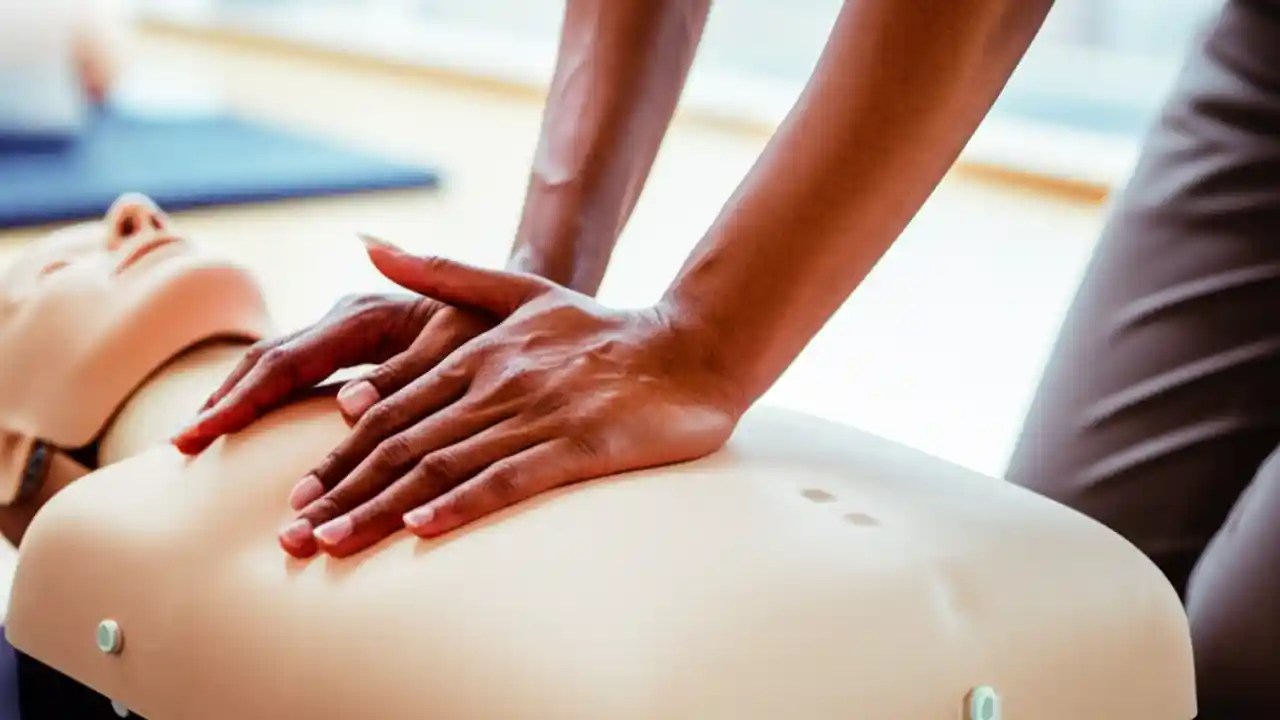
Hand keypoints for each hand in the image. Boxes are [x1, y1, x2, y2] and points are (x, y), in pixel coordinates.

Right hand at [171, 284, 491, 454]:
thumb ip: (411, 372)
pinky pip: (294, 379)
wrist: (519, 316)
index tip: (204, 432)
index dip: (244, 399)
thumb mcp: (464, 347)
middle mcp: (346, 320)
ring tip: (194, 447)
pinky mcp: (353, 356)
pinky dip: (261, 405)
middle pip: (269, 361)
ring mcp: (346, 337)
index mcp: (366, 315)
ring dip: (235, 405)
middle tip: (181, 449)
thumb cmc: (498, 334)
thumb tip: (348, 403)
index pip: (288, 359)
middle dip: (225, 404)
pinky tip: (236, 433)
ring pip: (274, 368)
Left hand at [279, 237, 744, 557]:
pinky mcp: (578, 447)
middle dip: (343, 493)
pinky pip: (510, 479)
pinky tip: (421, 528)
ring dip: (381, 508)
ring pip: (444, 466)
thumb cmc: (602, 329)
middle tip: (291, 535)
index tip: (298, 495)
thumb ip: (442, 272)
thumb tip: (367, 245)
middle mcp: (496, 384)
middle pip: (403, 445)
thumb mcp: (520, 288)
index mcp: (477, 353)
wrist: (690, 347)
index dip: (340, 456)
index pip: (392, 410)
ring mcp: (536, 416)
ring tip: (331, 543)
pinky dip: (463, 503)